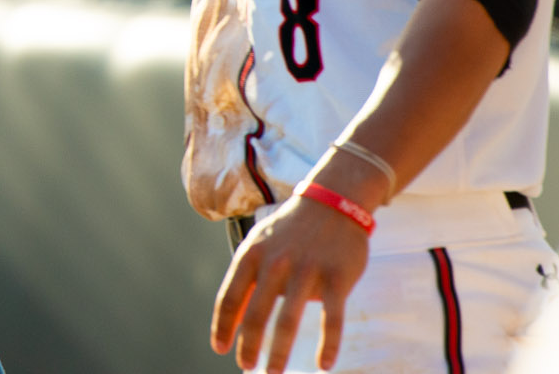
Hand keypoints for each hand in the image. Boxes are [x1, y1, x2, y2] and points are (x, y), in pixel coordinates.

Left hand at [211, 191, 371, 372]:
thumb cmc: (290, 231)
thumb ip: (247, 279)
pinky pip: (332, 317)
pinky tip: (324, 365)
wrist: (333, 201)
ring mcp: (307, 269)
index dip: (223, 326)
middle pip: (256, 313)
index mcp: (252, 254)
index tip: (220, 348)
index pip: (230, 297)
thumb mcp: (259, 245)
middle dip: (249, 345)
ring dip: (279, 351)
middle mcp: (276, 262)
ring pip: (289, 320)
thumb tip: (230, 321)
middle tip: (247, 367)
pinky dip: (328, 344)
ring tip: (273, 373)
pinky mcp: (338, 277)